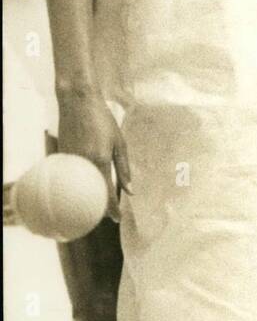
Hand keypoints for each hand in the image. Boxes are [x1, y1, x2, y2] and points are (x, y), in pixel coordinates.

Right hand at [56, 90, 130, 218]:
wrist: (78, 101)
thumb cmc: (103, 119)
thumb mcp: (120, 142)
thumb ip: (124, 168)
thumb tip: (131, 190)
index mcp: (101, 159)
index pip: (106, 192)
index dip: (112, 209)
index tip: (118, 219)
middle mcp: (84, 162)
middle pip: (91, 194)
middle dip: (99, 208)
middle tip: (109, 215)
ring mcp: (71, 160)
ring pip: (78, 188)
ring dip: (87, 198)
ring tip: (96, 205)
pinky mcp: (61, 156)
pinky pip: (69, 178)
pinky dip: (76, 185)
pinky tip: (82, 187)